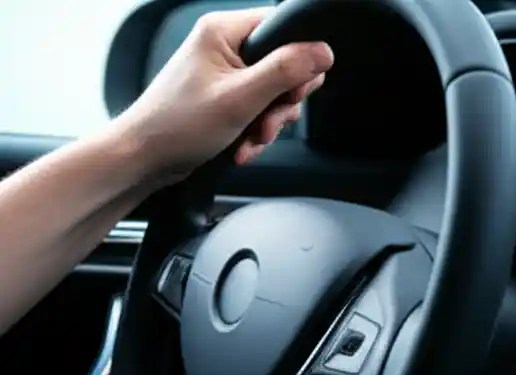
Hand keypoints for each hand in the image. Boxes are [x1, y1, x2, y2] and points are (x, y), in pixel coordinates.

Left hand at [115, 7, 333, 185]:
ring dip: (269, 122)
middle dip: (282, 101)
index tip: (294, 90)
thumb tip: (323, 52)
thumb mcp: (241, 98)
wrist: (145, 158)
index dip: (299, 60)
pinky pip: (259, 108)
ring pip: (275, 91)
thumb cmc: (177, 126)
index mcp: (223, 30)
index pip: (283, 28)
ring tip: (250, 138)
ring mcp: (225, 72)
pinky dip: (256, 130)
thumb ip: (285, 71)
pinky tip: (242, 145)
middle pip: (284, 63)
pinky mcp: (225, 95)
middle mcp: (224, 45)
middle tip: (267, 121)